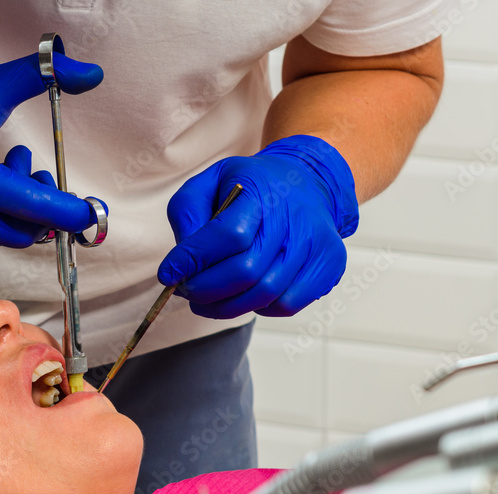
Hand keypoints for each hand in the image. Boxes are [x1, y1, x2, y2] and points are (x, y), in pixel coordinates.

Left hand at [158, 135, 358, 318]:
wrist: (309, 182)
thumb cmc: (253, 187)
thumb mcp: (210, 182)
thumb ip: (188, 214)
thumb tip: (182, 262)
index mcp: (262, 190)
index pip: (227, 234)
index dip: (194, 260)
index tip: (168, 275)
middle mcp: (295, 216)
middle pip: (245, 271)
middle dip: (206, 290)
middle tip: (187, 292)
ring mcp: (317, 243)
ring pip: (264, 295)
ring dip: (226, 306)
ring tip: (207, 301)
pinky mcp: (329, 265)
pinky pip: (286, 305)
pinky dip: (259, 308)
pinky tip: (246, 295)